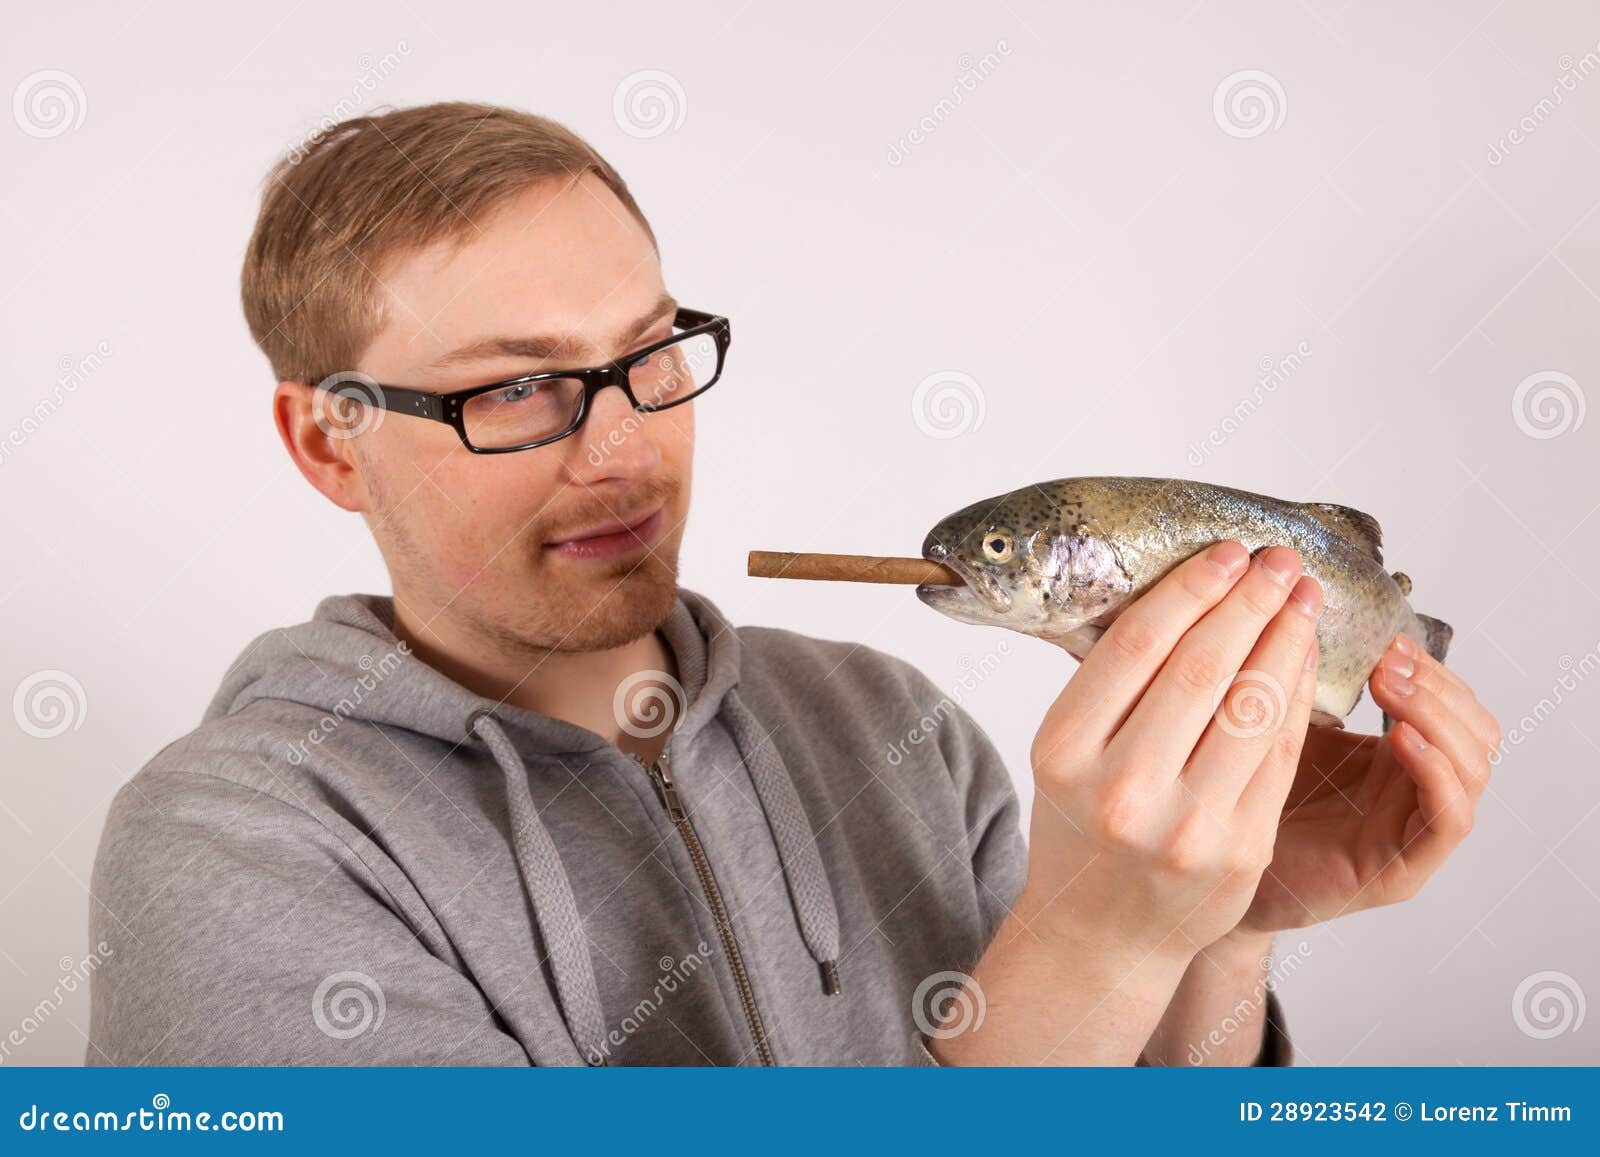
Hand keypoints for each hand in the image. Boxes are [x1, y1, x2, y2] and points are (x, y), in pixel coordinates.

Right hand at [1020, 540, 1323, 969]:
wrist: (1101, 932)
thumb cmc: (1083, 826)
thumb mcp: (1067, 754)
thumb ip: (1109, 687)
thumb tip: (1182, 590)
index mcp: (1064, 752)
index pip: (1136, 648)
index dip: (1190, 591)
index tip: (1226, 553)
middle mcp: (1121, 789)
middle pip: (1200, 669)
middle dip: (1249, 602)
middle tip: (1278, 561)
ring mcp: (1185, 825)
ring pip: (1251, 708)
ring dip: (1285, 640)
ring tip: (1302, 599)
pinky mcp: (1239, 850)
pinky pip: (1279, 755)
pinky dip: (1297, 696)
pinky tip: (1303, 658)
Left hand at [1227, 630, 1500, 936]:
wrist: (1208, 874)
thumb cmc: (1240, 797)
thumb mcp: (1279, 724)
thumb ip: (1304, 681)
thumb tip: (1302, 608)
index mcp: (1393, 757)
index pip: (1452, 704)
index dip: (1429, 668)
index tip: (1388, 639)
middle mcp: (1413, 794)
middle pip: (1475, 732)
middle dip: (1438, 686)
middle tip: (1390, 661)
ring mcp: (1412, 835)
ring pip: (1472, 770)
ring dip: (1438, 718)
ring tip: (1391, 687)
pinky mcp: (1399, 872)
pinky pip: (1448, 820)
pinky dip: (1435, 772)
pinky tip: (1401, 738)